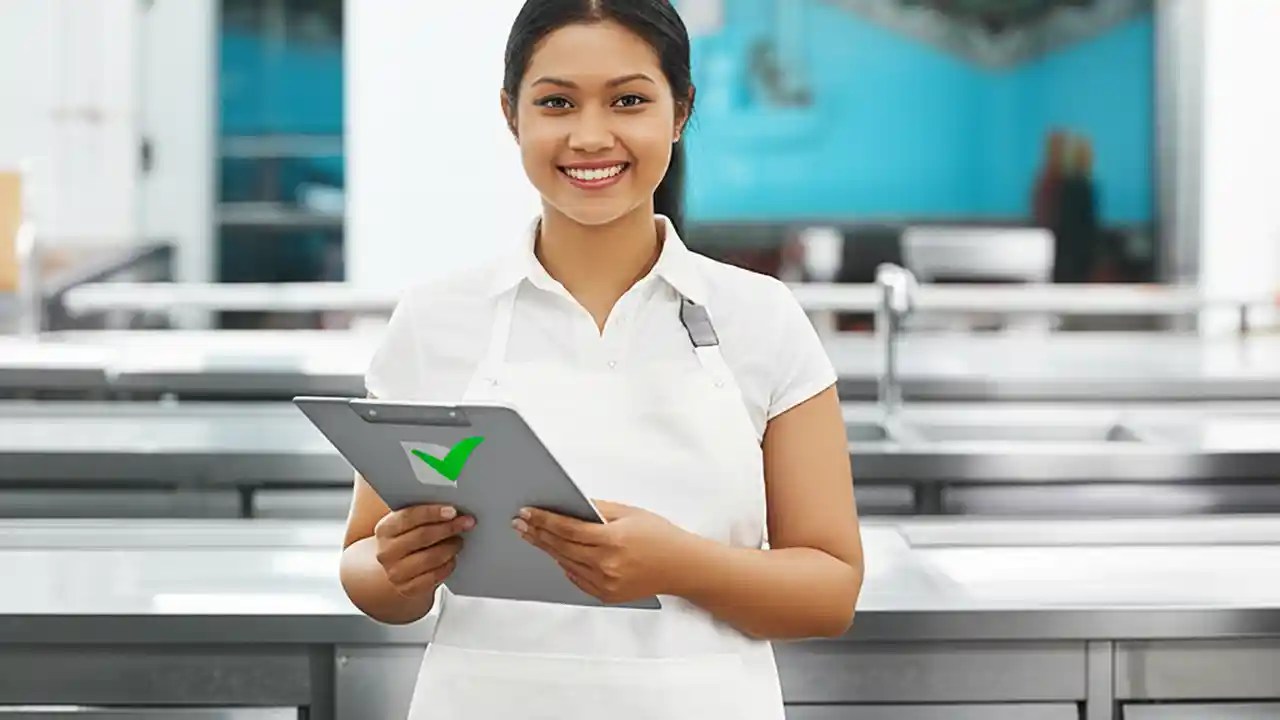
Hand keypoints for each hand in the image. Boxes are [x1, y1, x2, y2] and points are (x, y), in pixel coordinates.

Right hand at [374, 504, 474, 599]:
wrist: (400, 567)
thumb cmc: (410, 539)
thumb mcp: (410, 524)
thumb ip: (425, 515)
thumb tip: (453, 510)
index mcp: (385, 529)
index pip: (409, 517)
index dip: (432, 513)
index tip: (453, 511)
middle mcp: (386, 552)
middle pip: (422, 536)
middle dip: (449, 528)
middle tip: (466, 522)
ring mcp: (395, 572)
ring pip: (431, 557)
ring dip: (450, 547)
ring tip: (459, 541)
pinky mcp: (407, 589)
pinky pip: (434, 576)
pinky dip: (448, 565)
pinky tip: (452, 558)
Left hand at [513, 500, 695, 603]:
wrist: (682, 568)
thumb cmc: (661, 538)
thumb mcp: (630, 513)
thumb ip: (598, 509)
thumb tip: (570, 504)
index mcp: (613, 540)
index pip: (567, 528)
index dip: (543, 519)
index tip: (527, 513)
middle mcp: (607, 564)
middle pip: (560, 547)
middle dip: (537, 533)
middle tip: (519, 523)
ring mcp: (605, 583)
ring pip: (565, 563)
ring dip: (546, 549)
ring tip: (531, 535)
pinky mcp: (606, 595)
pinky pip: (576, 578)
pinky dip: (564, 564)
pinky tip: (556, 553)